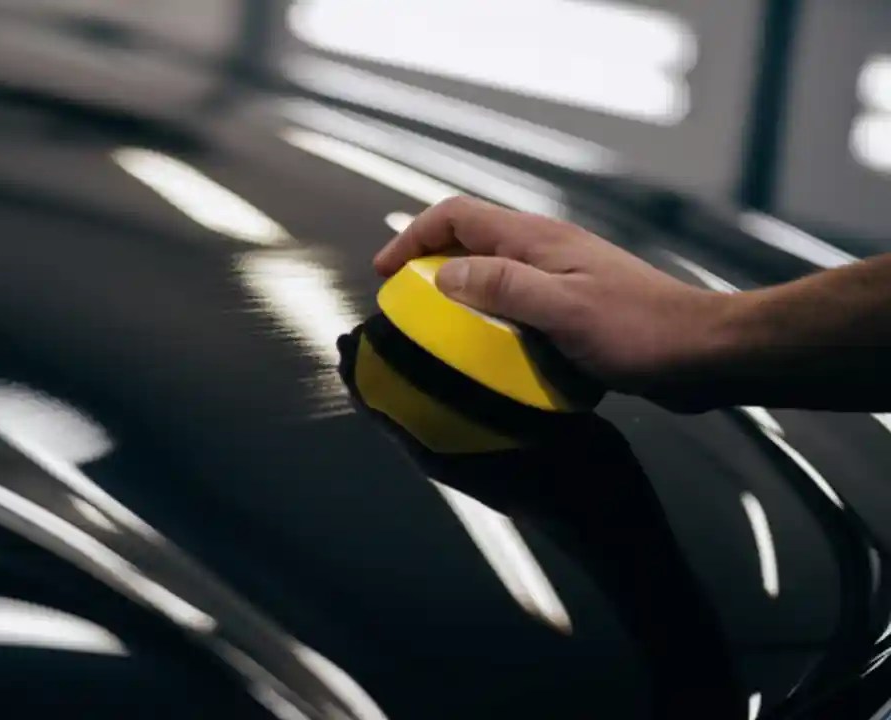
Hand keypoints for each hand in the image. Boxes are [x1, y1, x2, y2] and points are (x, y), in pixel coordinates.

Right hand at [374, 196, 732, 401]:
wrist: (704, 353)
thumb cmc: (639, 331)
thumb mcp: (562, 310)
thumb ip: (502, 287)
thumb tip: (444, 275)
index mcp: (537, 240)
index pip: (458, 217)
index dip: (414, 236)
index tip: (385, 271)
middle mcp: (545, 250)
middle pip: (471, 241)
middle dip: (429, 263)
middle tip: (404, 301)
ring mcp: (562, 277)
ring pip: (493, 273)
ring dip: (460, 294)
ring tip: (439, 329)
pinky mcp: (575, 307)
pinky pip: (517, 304)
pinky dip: (492, 319)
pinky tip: (492, 351)